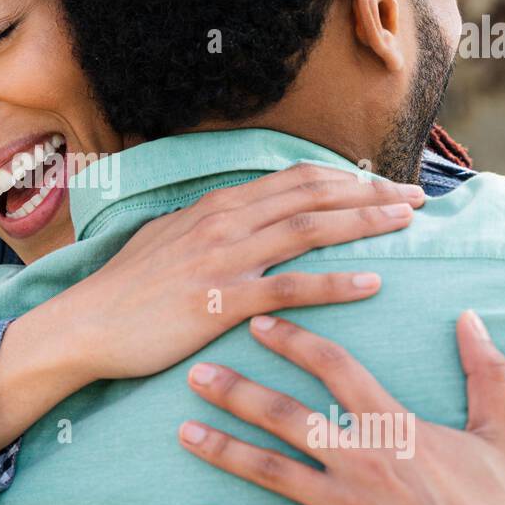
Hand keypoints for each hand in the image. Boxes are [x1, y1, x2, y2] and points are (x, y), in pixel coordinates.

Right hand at [40, 163, 424, 380]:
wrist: (87, 324)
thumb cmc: (125, 288)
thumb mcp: (166, 238)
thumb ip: (207, 224)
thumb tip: (235, 215)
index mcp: (216, 207)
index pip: (293, 181)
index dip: (344, 180)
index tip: (382, 184)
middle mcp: (224, 223)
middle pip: (312, 196)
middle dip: (370, 193)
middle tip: (417, 196)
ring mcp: (223, 260)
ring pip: (308, 230)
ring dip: (363, 223)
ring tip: (406, 222)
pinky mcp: (220, 302)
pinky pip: (289, 288)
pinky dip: (334, 282)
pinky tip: (371, 281)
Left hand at [177, 311, 504, 504]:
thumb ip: (488, 373)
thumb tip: (472, 317)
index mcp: (398, 428)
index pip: (335, 368)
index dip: (295, 340)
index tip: (260, 323)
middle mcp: (362, 463)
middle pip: (286, 416)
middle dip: (237, 391)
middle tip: (196, 373)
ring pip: (270, 471)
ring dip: (222, 449)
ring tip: (183, 430)